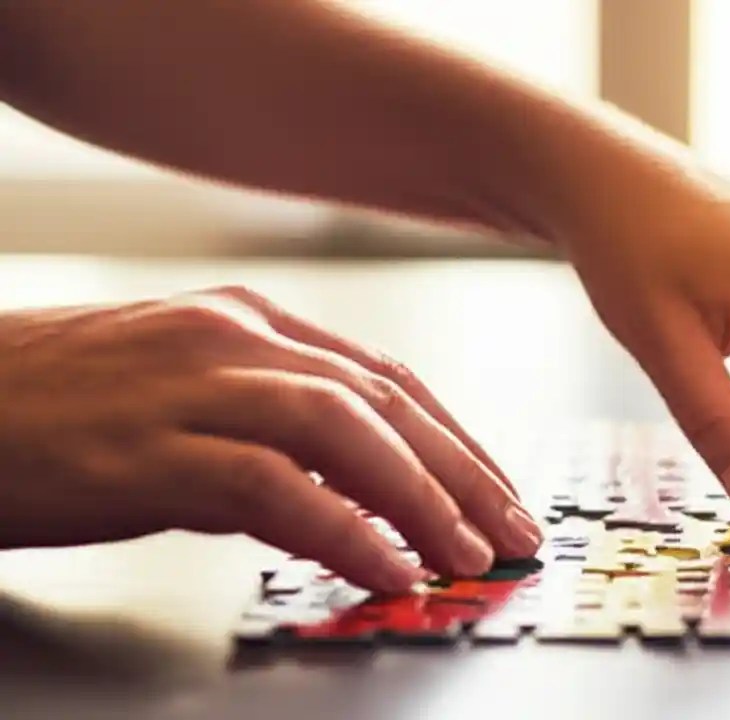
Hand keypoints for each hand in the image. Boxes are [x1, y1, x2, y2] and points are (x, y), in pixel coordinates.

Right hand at [0, 286, 540, 592]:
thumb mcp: (185, 403)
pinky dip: (342, 527)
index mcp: (248, 322)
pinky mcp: (150, 445)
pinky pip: (273, 484)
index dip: (455, 439)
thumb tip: (359, 501)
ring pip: (346, 429)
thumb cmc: (58, 407)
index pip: (386, 378)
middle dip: (464, 470)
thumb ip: (273, 438)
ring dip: (422, 494)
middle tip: (513, 530)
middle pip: (385, 399)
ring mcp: (192, 384)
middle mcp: (234, 338)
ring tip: (468, 554)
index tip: (498, 490)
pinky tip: (384, 565)